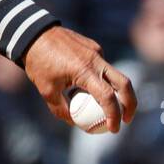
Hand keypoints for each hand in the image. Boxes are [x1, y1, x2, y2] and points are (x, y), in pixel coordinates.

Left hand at [22, 26, 137, 132]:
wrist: (33, 34)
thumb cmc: (38, 62)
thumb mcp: (46, 90)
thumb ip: (61, 109)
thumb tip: (75, 123)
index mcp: (85, 71)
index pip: (108, 98)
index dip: (114, 116)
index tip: (114, 129)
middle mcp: (96, 60)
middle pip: (124, 84)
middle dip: (130, 104)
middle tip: (126, 120)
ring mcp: (96, 51)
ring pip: (114, 74)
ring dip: (115, 91)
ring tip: (105, 106)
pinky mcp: (93, 46)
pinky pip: (102, 65)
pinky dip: (101, 78)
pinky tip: (85, 84)